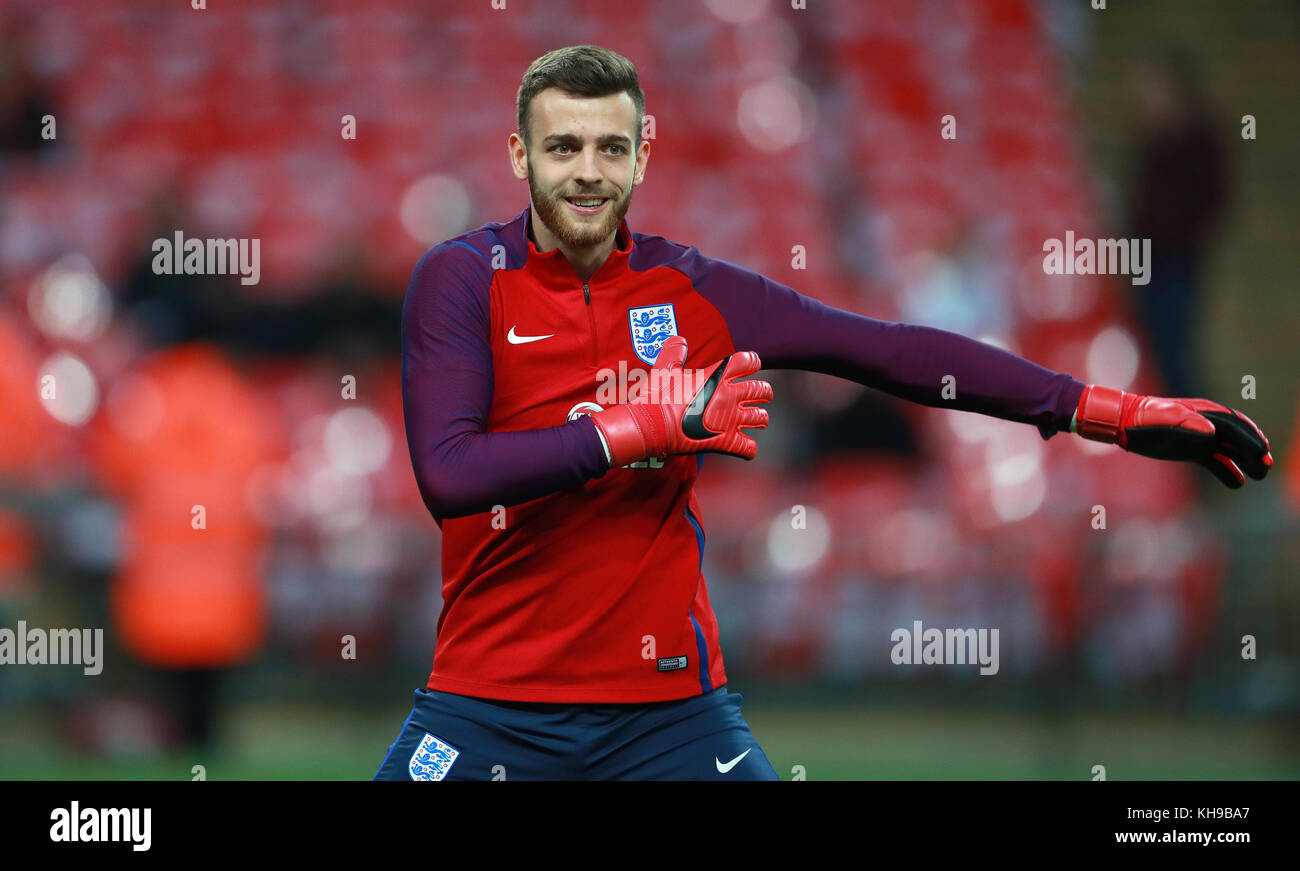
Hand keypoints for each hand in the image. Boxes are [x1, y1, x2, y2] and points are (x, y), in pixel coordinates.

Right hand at [591, 336, 772, 465]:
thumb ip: (675, 353)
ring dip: (760, 418)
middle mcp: (729, 396)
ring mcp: (731, 420)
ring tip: (757, 419)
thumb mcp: (665, 370)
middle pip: (762, 390)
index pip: (748, 361)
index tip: (750, 363)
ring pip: (761, 417)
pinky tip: (745, 447)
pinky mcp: (727, 443)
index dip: (751, 361)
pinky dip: (749, 449)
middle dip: (764, 391)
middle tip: (761, 394)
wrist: (652, 427)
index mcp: (718, 376)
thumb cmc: (658, 398)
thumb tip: (679, 341)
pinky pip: (749, 448)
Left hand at [1075, 384, 1272, 487]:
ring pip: (1230, 451)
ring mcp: (1201, 438)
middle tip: (1266, 466)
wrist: (1125, 424)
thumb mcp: (1165, 416)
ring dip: (1245, 462)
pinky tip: (1238, 483)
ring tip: (1259, 475)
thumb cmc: (1145, 416)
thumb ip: (1188, 422)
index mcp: (1205, 413)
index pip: (1235, 426)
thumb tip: (1212, 431)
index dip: (1250, 437)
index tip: (1262, 451)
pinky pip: (1214, 462)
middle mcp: (1207, 425)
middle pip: (1238, 439)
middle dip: (1254, 451)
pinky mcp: (1192, 451)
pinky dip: (1227, 471)